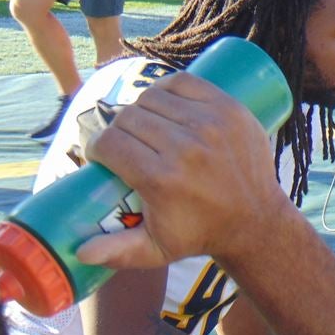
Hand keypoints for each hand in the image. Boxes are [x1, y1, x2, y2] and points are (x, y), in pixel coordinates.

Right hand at [75, 72, 290, 269]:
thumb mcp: (155, 251)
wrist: (255, 219)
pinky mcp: (230, 108)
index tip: (101, 155)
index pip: (109, 143)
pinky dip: (168, 88)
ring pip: (153, 96)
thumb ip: (116, 252)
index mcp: (161, 179)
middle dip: (118, 129)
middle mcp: (185, 147)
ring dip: (142, 108)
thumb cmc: (200, 234)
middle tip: (125, 142)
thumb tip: (79, 251)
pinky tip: (165, 102)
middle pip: (128, 117)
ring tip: (145, 125)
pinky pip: (185, 83)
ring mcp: (210, 123)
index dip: (96, 147)